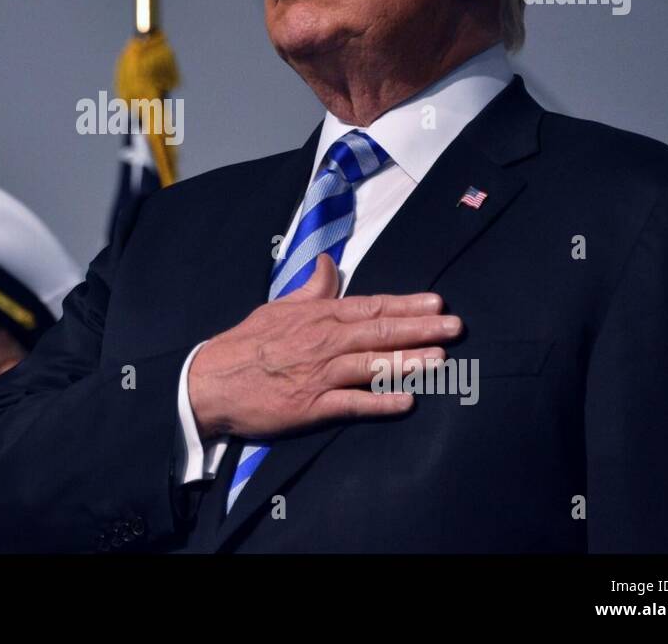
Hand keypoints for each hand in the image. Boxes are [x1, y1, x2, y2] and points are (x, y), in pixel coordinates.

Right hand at [187, 254, 460, 439]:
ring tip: (441, 360)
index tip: (437, 302)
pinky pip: (352, 403)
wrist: (213, 381)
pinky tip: (406, 401)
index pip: (371, 306)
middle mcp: (324, 342)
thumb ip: (311, 288)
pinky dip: (379, 402)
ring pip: (371, 364)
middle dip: (420, 329)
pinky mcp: (312, 405)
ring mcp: (319, 374)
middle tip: (454, 327)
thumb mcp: (278, 305)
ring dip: (407, 361)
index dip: (406, 304)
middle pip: (379, 332)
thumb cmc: (247, 343)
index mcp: (318, 316)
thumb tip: (328, 262)